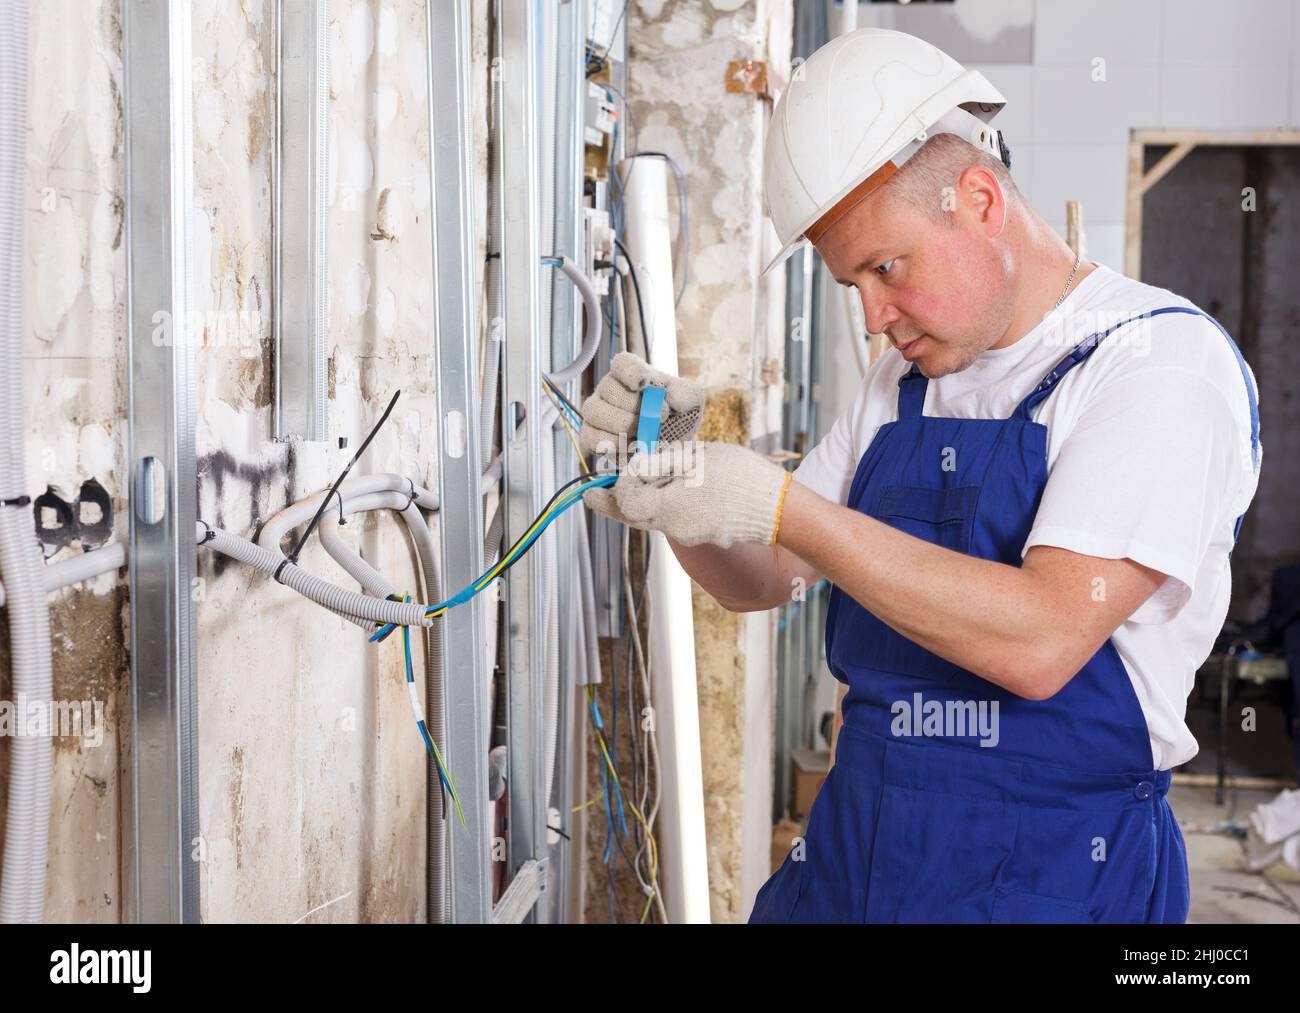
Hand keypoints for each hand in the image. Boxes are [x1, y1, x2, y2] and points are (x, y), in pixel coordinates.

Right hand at [579, 352, 703, 460]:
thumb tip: (668, 396)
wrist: (672, 446)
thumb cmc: (677, 416)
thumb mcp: (691, 400)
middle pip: (609, 389)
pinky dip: (612, 444)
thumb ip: (684, 394)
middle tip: (660, 418)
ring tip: (645, 435)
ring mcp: (597, 411)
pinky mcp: (591, 435)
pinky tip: (631, 447)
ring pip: (595, 412)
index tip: (644, 383)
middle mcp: (609, 388)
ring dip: (622, 425)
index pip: (623, 363)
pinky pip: (591, 437)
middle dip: (634, 406)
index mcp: (631, 372)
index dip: (631, 372)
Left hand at [582, 441, 793, 548]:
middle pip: (633, 516)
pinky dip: (666, 503)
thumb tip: (632, 466)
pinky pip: (674, 519)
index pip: (625, 502)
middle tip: (596, 491)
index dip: (615, 486)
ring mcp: (689, 535)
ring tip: (644, 477)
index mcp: (669, 508)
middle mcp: (674, 528)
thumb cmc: (741, 479)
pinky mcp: (701, 534)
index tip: (613, 471)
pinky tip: (676, 485)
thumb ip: (661, 463)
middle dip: (616, 500)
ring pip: (653, 517)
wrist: (779, 510)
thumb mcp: (697, 459)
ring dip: (644, 499)